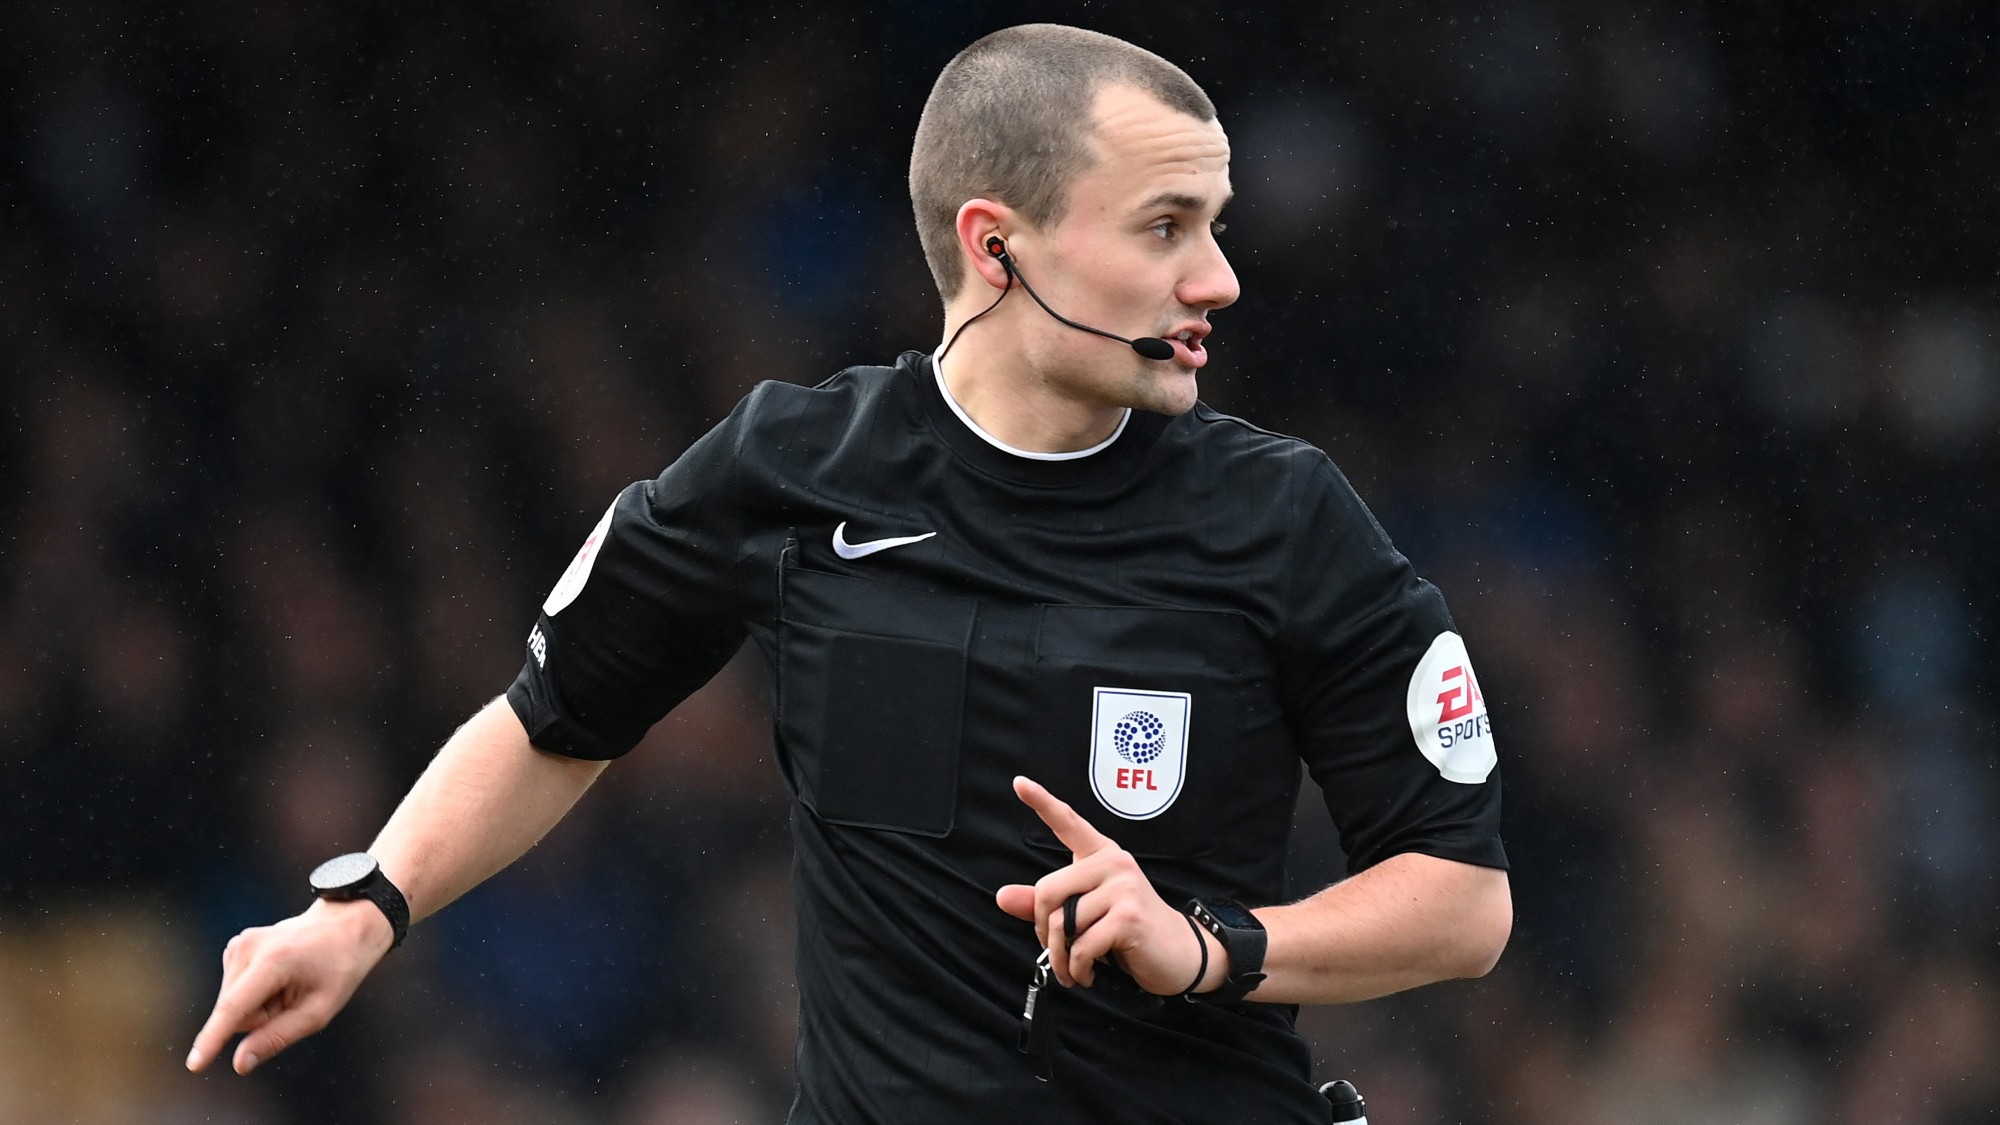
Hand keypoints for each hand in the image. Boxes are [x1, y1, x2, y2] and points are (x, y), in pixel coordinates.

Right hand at [186, 898, 394, 1074]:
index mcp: (273, 961)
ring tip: (289, 985)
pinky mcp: (235, 948)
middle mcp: (249, 947)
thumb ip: (277, 1038)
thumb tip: (240, 1063)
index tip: (194, 1064)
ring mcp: (239, 944)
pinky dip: (256, 993)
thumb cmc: (338, 967)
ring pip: (233, 1004)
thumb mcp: (318, 1010)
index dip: (213, 1039)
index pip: (234, 1008)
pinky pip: (236, 990)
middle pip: (236, 1013)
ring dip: (260, 1006)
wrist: (345, 926)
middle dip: (261, 1018)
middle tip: (294, 999)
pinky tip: (279, 977)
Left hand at [995, 776, 1215, 994]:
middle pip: (1047, 891)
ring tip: (1074, 970)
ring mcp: (1123, 887)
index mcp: (1101, 855)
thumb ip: (1045, 905)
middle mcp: (1113, 863)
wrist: (1179, 955)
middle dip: (1044, 931)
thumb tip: (1001, 896)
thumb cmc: (1128, 933)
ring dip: (1062, 958)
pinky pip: (1082, 945)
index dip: (1042, 802)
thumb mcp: (1085, 915)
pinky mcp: (1128, 916)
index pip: (1068, 823)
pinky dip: (1078, 968)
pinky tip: (1089, 974)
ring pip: (1063, 923)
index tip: (1019, 783)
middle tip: (1057, 953)